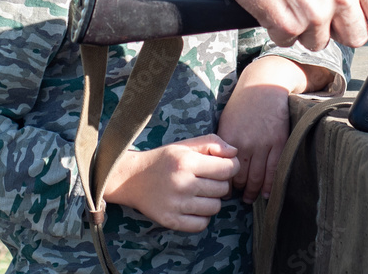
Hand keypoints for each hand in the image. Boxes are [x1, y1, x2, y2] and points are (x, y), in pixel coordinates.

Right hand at [102, 134, 238, 231]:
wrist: (131, 179)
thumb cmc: (164, 160)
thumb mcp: (186, 145)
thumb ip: (213, 143)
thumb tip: (235, 153)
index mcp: (186, 162)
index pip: (228, 169)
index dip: (231, 167)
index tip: (223, 167)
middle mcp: (182, 184)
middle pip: (223, 189)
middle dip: (220, 183)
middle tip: (208, 180)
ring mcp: (176, 205)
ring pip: (215, 207)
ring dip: (212, 200)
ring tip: (200, 193)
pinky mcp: (170, 221)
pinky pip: (201, 224)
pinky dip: (202, 217)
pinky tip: (193, 206)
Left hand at [217, 57, 302, 203]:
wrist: (265, 86)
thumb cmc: (243, 104)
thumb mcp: (226, 121)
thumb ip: (223, 143)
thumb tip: (218, 165)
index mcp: (229, 139)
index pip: (224, 171)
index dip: (225, 185)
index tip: (225, 192)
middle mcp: (245, 144)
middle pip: (240, 177)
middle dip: (239, 192)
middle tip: (239, 199)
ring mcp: (264, 144)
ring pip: (257, 177)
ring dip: (254, 192)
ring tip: (251, 199)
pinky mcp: (279, 142)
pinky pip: (274, 169)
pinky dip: (270, 184)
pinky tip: (267, 193)